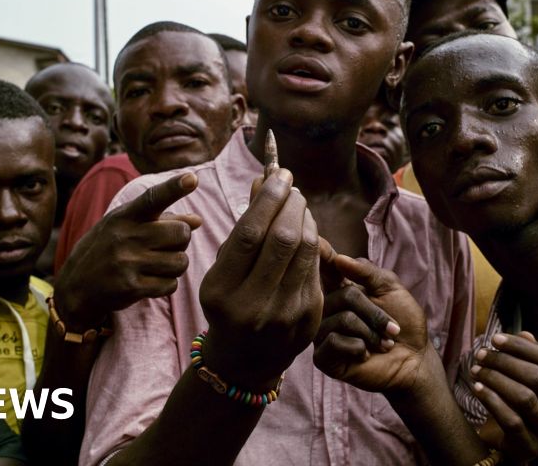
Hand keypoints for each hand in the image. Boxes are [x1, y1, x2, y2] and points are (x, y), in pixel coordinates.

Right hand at [53, 172, 201, 329]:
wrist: (75, 286)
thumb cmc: (107, 249)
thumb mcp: (125, 226)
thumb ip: (161, 220)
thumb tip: (198, 220)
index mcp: (124, 216)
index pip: (152, 198)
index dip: (174, 188)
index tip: (192, 178)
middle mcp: (125, 237)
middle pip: (181, 234)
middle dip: (181, 241)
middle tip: (166, 246)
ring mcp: (128, 263)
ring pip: (180, 261)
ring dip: (175, 265)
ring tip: (157, 264)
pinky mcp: (131, 287)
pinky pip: (170, 284)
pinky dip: (166, 284)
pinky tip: (150, 281)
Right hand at [199, 168, 322, 390]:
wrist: (245, 361)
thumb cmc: (229, 304)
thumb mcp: (223, 270)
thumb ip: (242, 228)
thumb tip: (261, 182)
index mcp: (222, 292)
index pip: (249, 233)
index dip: (268, 199)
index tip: (277, 176)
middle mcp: (253, 306)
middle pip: (282, 239)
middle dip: (290, 203)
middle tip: (291, 186)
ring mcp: (285, 314)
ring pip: (306, 249)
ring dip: (305, 218)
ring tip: (298, 203)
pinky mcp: (310, 317)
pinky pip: (315, 266)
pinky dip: (312, 241)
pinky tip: (305, 229)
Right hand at [313, 256, 430, 392]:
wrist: (413, 360)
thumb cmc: (403, 322)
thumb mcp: (391, 289)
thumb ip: (367, 272)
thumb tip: (339, 259)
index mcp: (340, 288)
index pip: (324, 267)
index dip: (319, 253)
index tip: (315, 239)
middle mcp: (327, 308)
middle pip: (345, 296)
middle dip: (375, 313)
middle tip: (392, 328)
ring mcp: (323, 332)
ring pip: (343, 320)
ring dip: (371, 333)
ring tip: (382, 344)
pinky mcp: (323, 357)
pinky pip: (334, 342)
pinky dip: (358, 348)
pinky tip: (365, 355)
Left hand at [471, 332, 537, 461]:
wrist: (510, 445)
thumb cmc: (520, 406)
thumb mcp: (527, 380)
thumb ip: (530, 357)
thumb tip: (524, 333)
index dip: (523, 346)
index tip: (496, 338)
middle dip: (505, 361)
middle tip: (481, 353)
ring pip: (525, 398)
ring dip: (496, 378)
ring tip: (476, 369)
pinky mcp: (531, 448)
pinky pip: (511, 420)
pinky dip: (492, 400)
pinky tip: (476, 388)